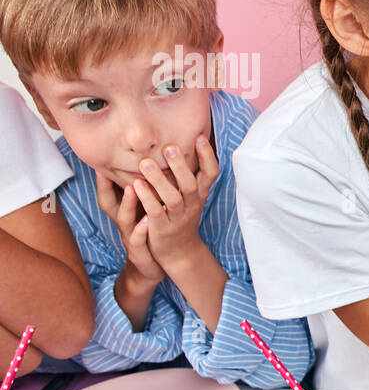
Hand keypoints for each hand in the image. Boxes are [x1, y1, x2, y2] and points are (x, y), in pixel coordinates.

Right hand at [95, 171, 163, 284]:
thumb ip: (146, 191)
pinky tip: (148, 220)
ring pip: (123, 220)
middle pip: (109, 204)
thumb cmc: (151, 232)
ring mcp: (129, 238)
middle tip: (107, 170)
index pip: (109, 192)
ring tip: (132, 189)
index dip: (104, 178)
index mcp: (125, 211)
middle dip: (106, 187)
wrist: (157, 265)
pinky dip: (141, 230)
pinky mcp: (139, 253)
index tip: (103, 159)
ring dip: (127, 204)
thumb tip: (150, 164)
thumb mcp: (146, 209)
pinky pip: (138, 241)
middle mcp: (123, 223)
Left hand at [133, 138, 217, 268]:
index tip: (200, 137)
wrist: (179, 252)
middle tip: (169, 147)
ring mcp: (178, 217)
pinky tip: (137, 185)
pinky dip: (147, 199)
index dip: (208, 156)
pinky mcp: (162, 228)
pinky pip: (156, 212)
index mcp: (199, 194)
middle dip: (181, 166)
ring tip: (145, 163)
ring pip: (172, 198)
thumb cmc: (181, 216)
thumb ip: (186, 174)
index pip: (211, 173)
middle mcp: (191, 204)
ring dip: (159, 180)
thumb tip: (181, 143)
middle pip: (190, 184)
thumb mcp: (191, 196)